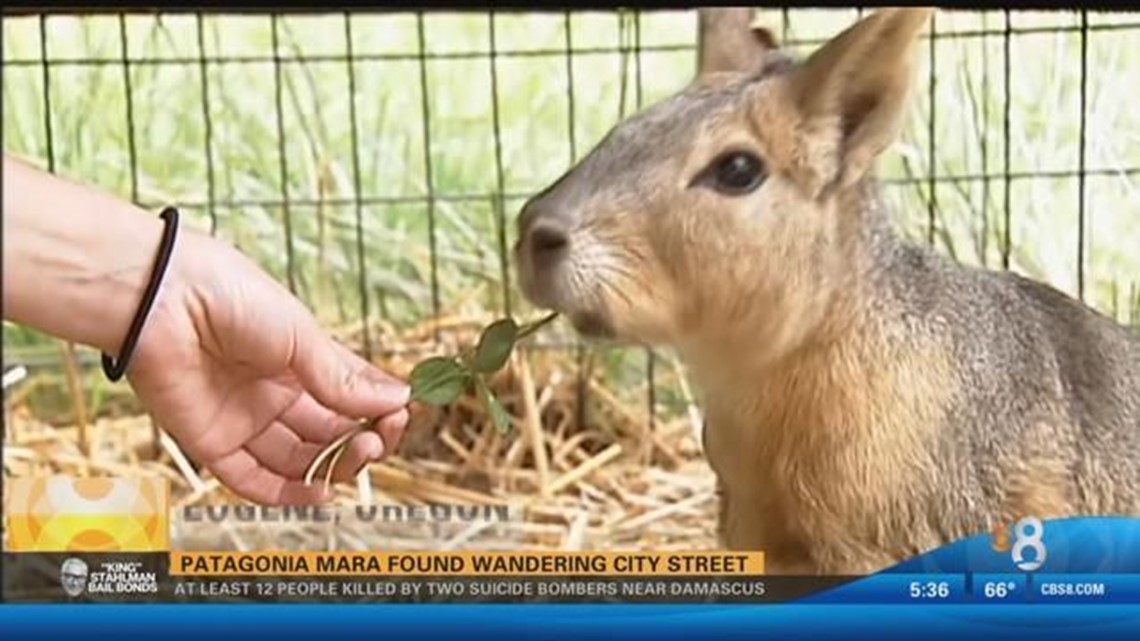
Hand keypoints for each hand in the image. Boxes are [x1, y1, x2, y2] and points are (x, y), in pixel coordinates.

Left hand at [126, 228, 410, 504]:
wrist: (161, 295)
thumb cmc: (230, 295)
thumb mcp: (302, 336)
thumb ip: (343, 379)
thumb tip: (398, 399)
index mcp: (299, 361)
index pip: (349, 398)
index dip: (378, 411)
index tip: (401, 414)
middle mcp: (275, 393)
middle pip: (328, 434)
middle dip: (360, 441)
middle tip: (379, 438)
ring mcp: (245, 419)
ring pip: (298, 460)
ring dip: (333, 466)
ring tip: (360, 454)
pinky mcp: (213, 442)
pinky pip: (253, 479)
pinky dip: (288, 493)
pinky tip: (321, 492)